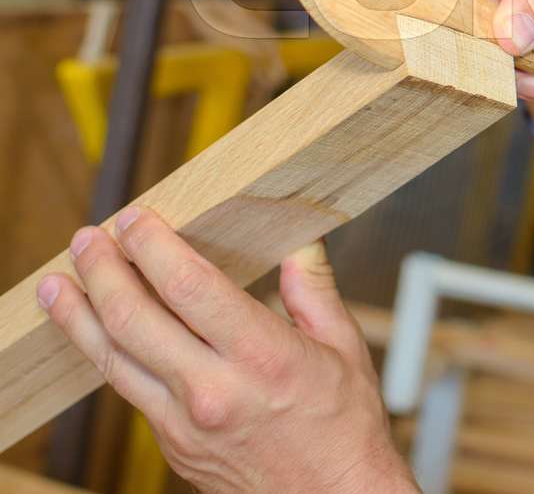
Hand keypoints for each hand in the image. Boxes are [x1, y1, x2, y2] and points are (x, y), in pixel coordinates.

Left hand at [37, 208, 416, 493]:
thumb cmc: (344, 429)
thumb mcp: (345, 348)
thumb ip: (314, 291)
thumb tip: (299, 245)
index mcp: (265, 357)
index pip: (190, 287)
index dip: (154, 247)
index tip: (136, 219)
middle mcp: (216, 390)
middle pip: (135, 319)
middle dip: (103, 271)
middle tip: (88, 239)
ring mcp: (186, 423)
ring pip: (113, 359)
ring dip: (78, 316)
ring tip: (56, 284)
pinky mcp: (172, 445)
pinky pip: (127, 390)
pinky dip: (103, 353)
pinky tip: (93, 332)